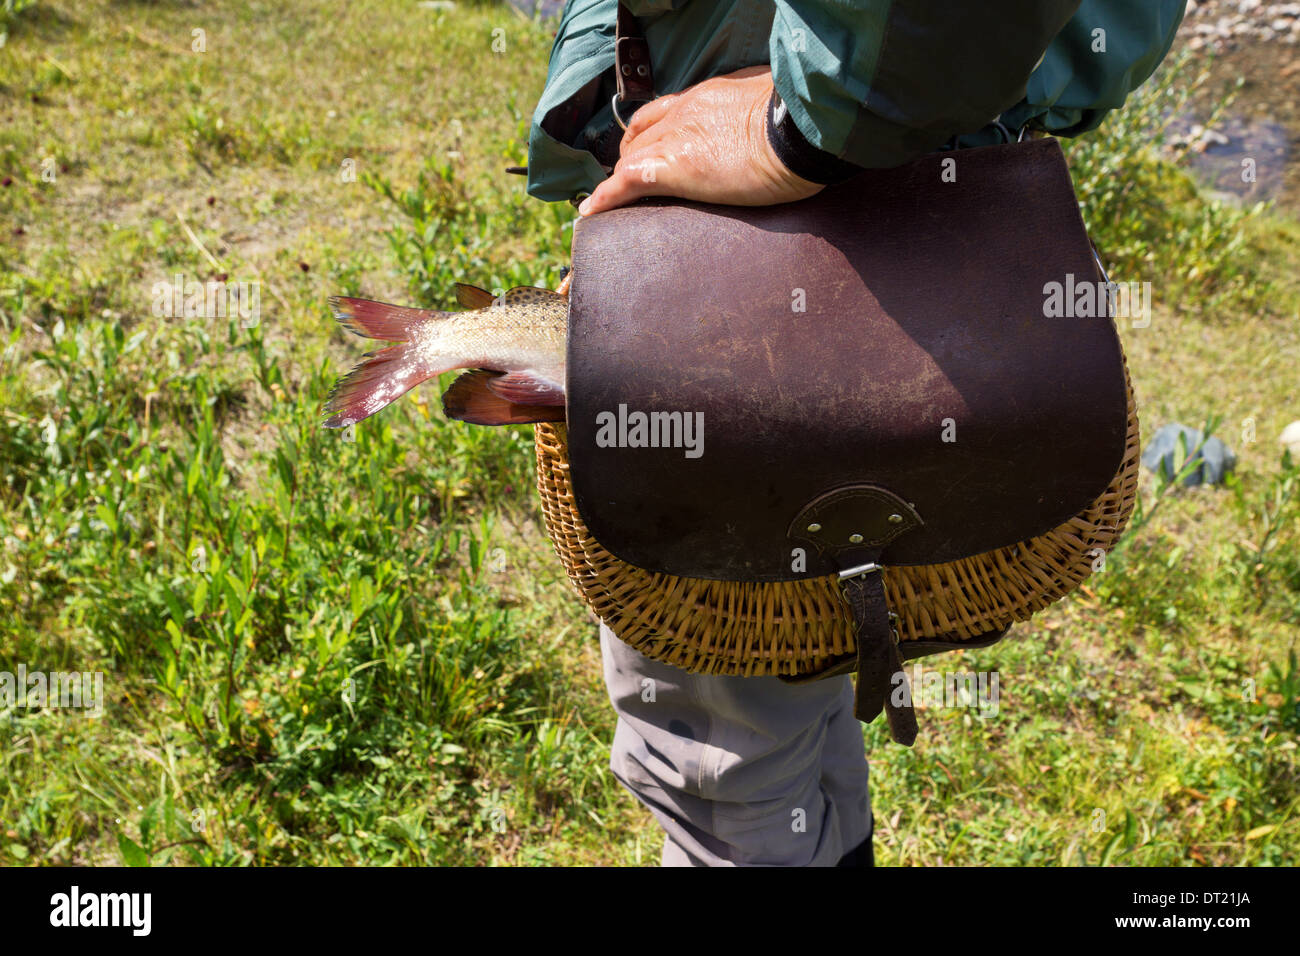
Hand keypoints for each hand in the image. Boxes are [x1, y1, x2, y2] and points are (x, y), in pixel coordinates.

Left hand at [577, 66, 823, 215]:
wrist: (802, 130)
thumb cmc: (805, 125)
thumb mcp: (779, 112)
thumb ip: (765, 122)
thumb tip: (782, 138)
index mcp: (713, 96)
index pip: (668, 110)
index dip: (653, 131)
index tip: (653, 146)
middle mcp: (687, 110)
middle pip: (643, 131)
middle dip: (633, 153)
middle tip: (630, 178)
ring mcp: (677, 138)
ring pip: (632, 155)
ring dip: (619, 177)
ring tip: (609, 200)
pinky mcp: (672, 168)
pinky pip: (626, 182)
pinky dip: (606, 196)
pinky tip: (592, 211)